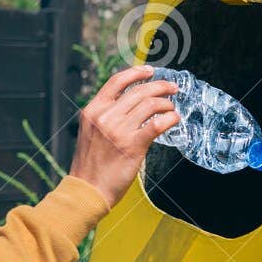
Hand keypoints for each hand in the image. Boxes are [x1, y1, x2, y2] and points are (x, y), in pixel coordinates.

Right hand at [67, 65, 179, 207]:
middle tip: (172, 89)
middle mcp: (105, 116)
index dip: (136, 72)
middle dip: (160, 86)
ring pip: (150, 104)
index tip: (150, 71)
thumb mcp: (90, 132)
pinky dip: (170, 118)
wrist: (87, 190)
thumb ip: (106, 116)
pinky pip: (158, 124)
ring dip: (166, 103)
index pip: (117, 81)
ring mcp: (119, 130)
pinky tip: (174, 119)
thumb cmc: (90, 165)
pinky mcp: (133, 145)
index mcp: (93, 110)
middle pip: (139, 91)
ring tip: (171, 108)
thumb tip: (131, 104)